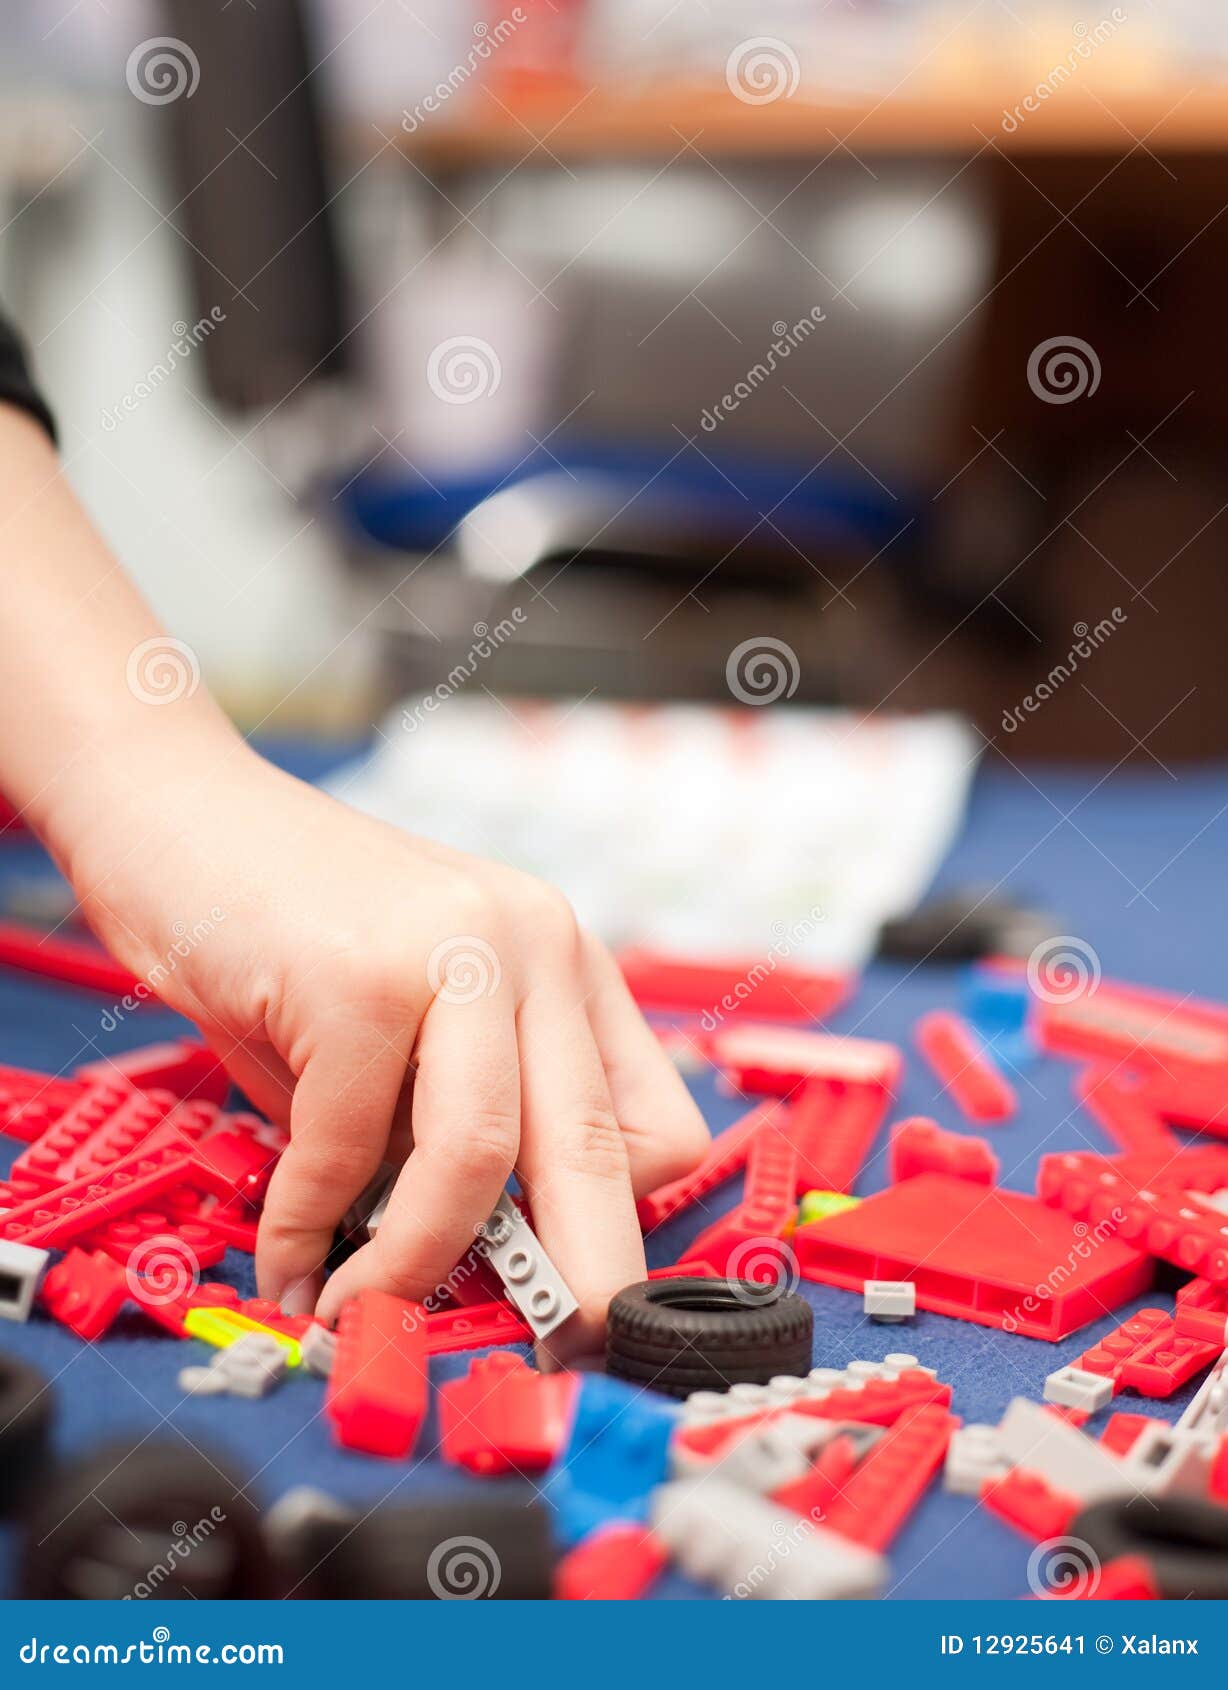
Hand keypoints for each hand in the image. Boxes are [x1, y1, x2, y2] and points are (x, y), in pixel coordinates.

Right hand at [65, 743, 709, 1356]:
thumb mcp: (405, 1021)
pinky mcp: (355, 975)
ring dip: (414, 1265)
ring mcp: (448, 951)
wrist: (174, 810)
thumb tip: (473, 1262)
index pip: (654, 1121)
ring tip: (360, 1313)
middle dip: (584, 1286)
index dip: (619, 1223)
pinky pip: (345, 1148)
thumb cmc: (289, 930)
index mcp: (562, 960)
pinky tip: (282, 1258)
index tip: (571, 1295)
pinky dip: (304, 1228)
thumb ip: (447, 1119)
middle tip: (557, 1364)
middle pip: (598, 1151)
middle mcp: (529, 946)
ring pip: (480, 1158)